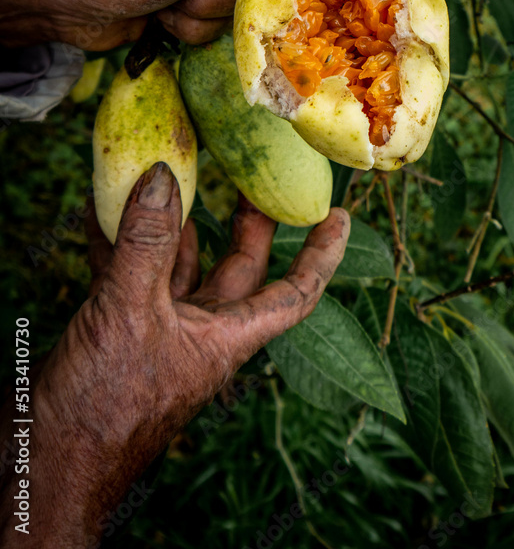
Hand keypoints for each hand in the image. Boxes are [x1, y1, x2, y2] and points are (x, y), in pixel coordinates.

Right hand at [0, 163, 349, 547]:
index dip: (322, 255)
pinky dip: (120, 241)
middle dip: (248, 221)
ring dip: (175, 223)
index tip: (342, 217)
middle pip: (239, 266)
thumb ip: (148, 244)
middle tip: (251, 173)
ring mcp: (161, 330)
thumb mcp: (130, 313)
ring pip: (181, 264)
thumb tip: (163, 178)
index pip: (294, 292)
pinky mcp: (120, 329)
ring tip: (171, 176)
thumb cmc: (104, 407)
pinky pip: (129, 273)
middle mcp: (202, 330)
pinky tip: (103, 209)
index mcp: (227, 336)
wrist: (48, 463)